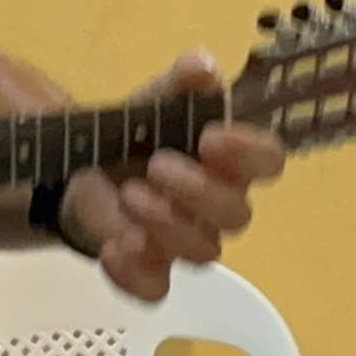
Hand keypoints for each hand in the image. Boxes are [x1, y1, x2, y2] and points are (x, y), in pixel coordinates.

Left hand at [59, 49, 287, 301]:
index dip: (248, 155)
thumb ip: (181, 83)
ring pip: (203, 253)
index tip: (210, 138)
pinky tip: (113, 247)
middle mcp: (217, 205)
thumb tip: (203, 67)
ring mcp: (185, 241)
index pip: (268, 161)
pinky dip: (134, 274)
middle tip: (157, 165)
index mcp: (229, 160)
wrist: (88, 169)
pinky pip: (155, 289)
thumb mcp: (156, 99)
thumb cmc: (140, 134)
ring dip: (166, 225)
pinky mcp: (151, 268)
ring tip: (129, 196)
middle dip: (198, 192)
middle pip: (237, 215)